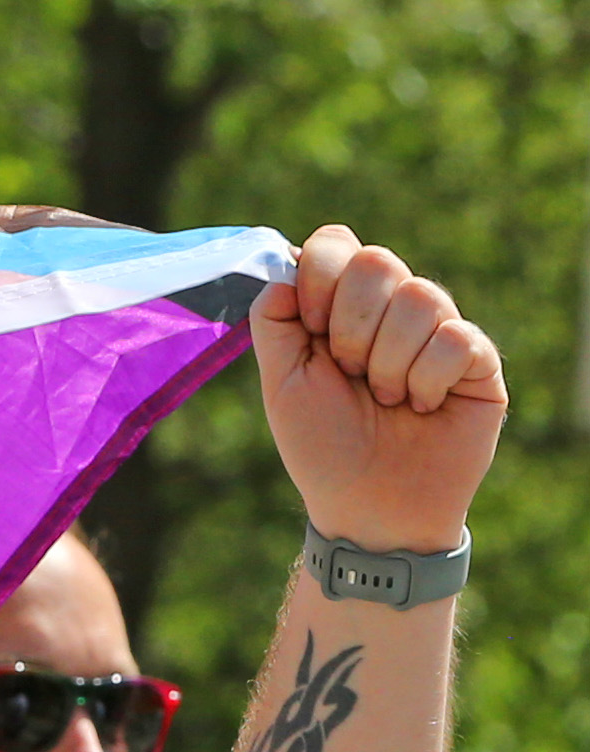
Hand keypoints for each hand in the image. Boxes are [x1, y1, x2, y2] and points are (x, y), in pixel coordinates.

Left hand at [252, 225, 504, 553]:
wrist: (370, 506)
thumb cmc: (323, 446)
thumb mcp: (281, 382)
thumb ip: (274, 320)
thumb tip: (283, 264)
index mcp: (340, 307)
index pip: (335, 245)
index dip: (319, 278)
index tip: (310, 329)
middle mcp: (392, 310)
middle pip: (377, 261)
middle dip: (351, 326)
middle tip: (350, 374)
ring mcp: (438, 330)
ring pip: (420, 297)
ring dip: (388, 362)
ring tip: (386, 399)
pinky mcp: (478, 358)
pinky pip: (455, 339)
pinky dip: (427, 381)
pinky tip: (423, 407)